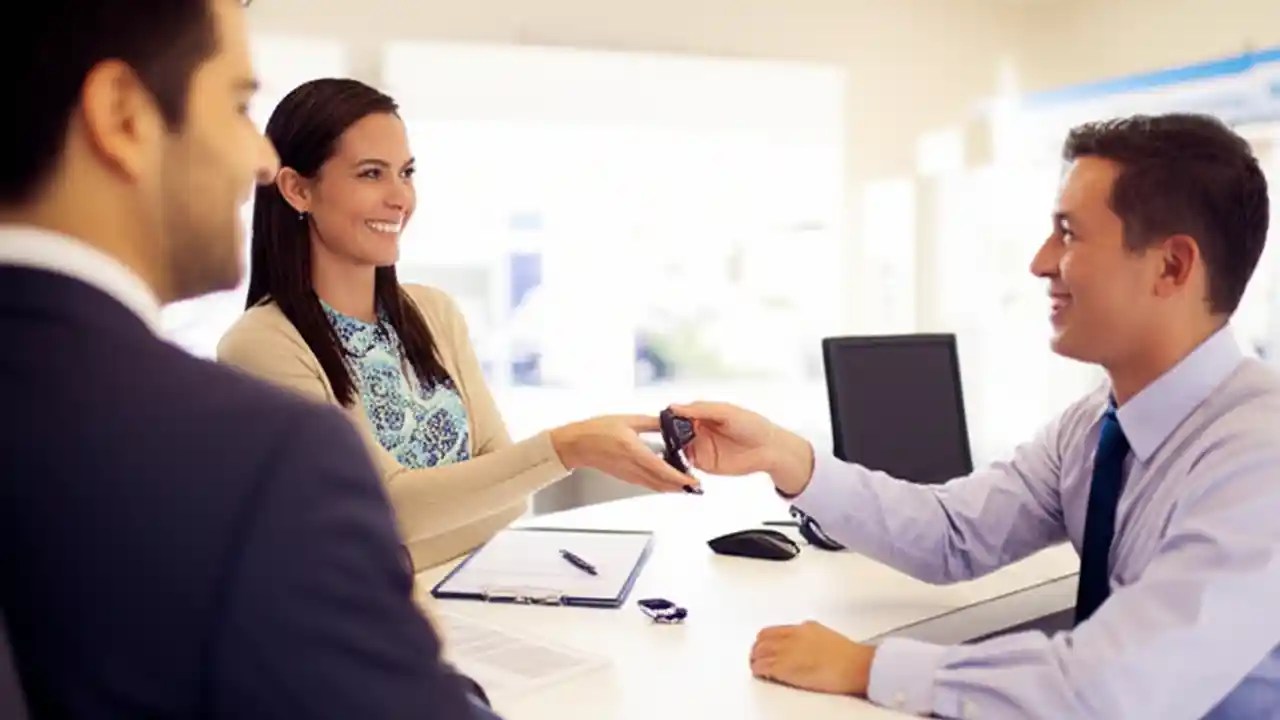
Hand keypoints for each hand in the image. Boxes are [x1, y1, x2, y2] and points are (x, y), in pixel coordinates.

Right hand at [550, 415, 695, 492]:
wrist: (577, 444)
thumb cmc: (596, 431)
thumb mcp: (627, 420)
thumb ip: (651, 422)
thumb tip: (669, 420)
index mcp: (636, 452)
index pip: (663, 470)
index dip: (680, 478)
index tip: (693, 480)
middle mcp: (633, 467)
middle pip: (662, 483)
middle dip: (681, 486)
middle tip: (696, 485)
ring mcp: (629, 475)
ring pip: (655, 486)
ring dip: (671, 487)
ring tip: (686, 485)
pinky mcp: (625, 476)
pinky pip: (647, 484)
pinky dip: (660, 484)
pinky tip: (666, 480)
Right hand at [668, 402, 814, 494]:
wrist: (769, 449)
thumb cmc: (752, 425)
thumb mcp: (725, 411)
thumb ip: (700, 409)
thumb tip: (675, 407)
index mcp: (702, 415)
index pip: (679, 414)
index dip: (669, 417)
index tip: (659, 420)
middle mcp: (698, 430)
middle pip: (674, 432)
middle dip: (666, 435)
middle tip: (660, 438)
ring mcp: (700, 447)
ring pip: (677, 448)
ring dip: (669, 450)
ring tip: (663, 451)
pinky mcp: (704, 463)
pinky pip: (686, 464)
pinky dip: (678, 464)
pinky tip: (672, 464)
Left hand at [749, 621, 875, 695]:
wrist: (855, 666)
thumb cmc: (849, 656)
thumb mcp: (827, 636)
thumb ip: (811, 636)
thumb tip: (806, 640)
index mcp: (803, 628)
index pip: (772, 631)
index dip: (764, 640)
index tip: (762, 646)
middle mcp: (792, 637)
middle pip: (762, 640)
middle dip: (757, 648)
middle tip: (755, 656)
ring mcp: (788, 651)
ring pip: (759, 652)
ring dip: (755, 659)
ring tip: (756, 666)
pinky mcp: (786, 667)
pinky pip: (763, 667)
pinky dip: (758, 670)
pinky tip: (760, 674)